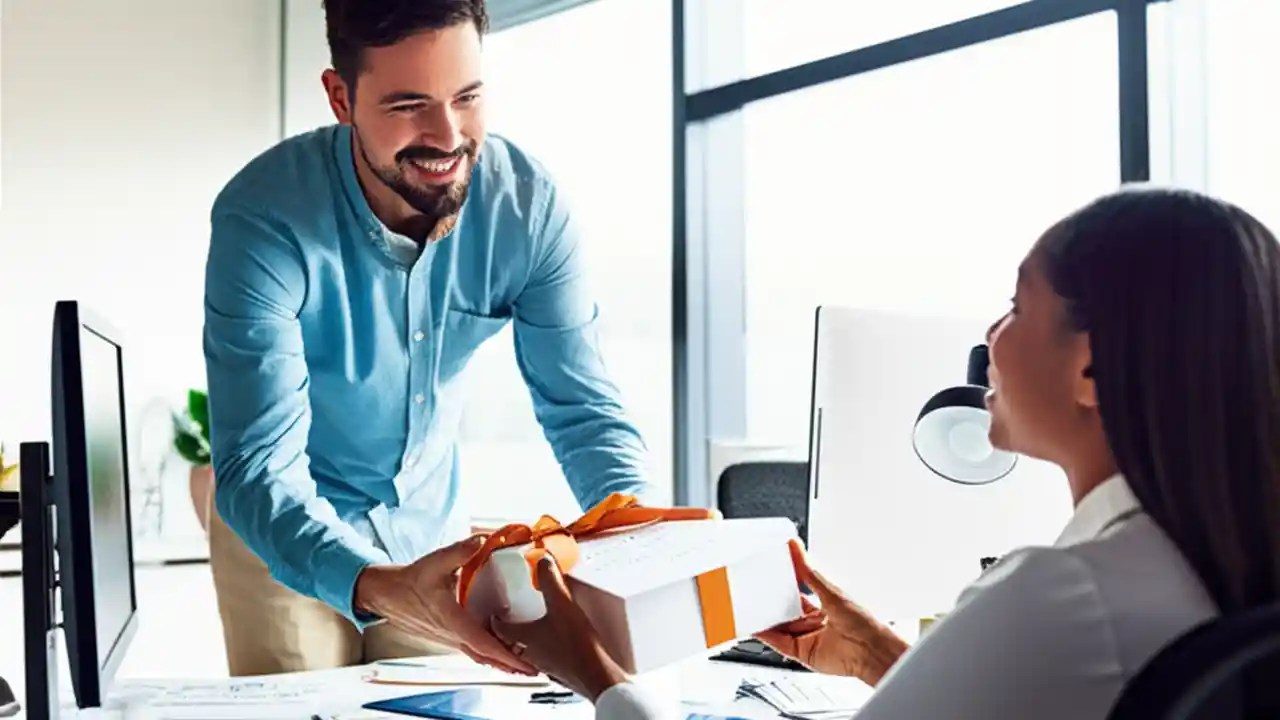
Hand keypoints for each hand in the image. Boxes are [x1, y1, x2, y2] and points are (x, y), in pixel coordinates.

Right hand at [354, 535, 535, 675]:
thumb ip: (459, 552)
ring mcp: (450, 639)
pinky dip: (489, 653)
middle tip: (535, 668)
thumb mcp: (434, 562)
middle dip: (511, 665)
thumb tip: (481, 541)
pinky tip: (501, 649)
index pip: (485, 645)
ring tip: (524, 662)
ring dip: (501, 661)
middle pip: (487, 657)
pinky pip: (473, 649)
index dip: (507, 657)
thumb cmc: (409, 581)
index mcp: (453, 621)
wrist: (386, 594)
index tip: (526, 665)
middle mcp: (452, 635)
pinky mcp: (448, 636)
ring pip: (480, 655)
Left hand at [490, 556, 627, 701]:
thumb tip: (543, 561)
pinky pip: (546, 657)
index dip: (495, 619)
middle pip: (511, 641)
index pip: (499, 628)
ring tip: (536, 627)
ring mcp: (544, 664)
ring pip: (528, 650)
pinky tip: (558, 641)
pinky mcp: (560, 670)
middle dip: (511, 629)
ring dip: (528, 639)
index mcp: (523, 637)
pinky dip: (546, 648)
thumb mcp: (562, 604)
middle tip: (513, 617)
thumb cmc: (575, 645)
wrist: (596, 674)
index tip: (495, 611)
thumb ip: (551, 580)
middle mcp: (529, 653)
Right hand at [756, 539, 907, 685]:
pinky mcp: (802, 653)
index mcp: (825, 606)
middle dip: (771, 604)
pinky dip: (766, 636)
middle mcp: (816, 623)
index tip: (768, 577)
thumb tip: (795, 546)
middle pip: (786, 613)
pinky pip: (779, 644)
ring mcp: (808, 639)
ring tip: (750, 608)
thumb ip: (807, 571)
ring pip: (779, 628)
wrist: (871, 650)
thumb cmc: (863, 621)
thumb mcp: (829, 589)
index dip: (783, 587)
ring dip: (765, 620)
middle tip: (755, 593)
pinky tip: (756, 626)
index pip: (798, 594)